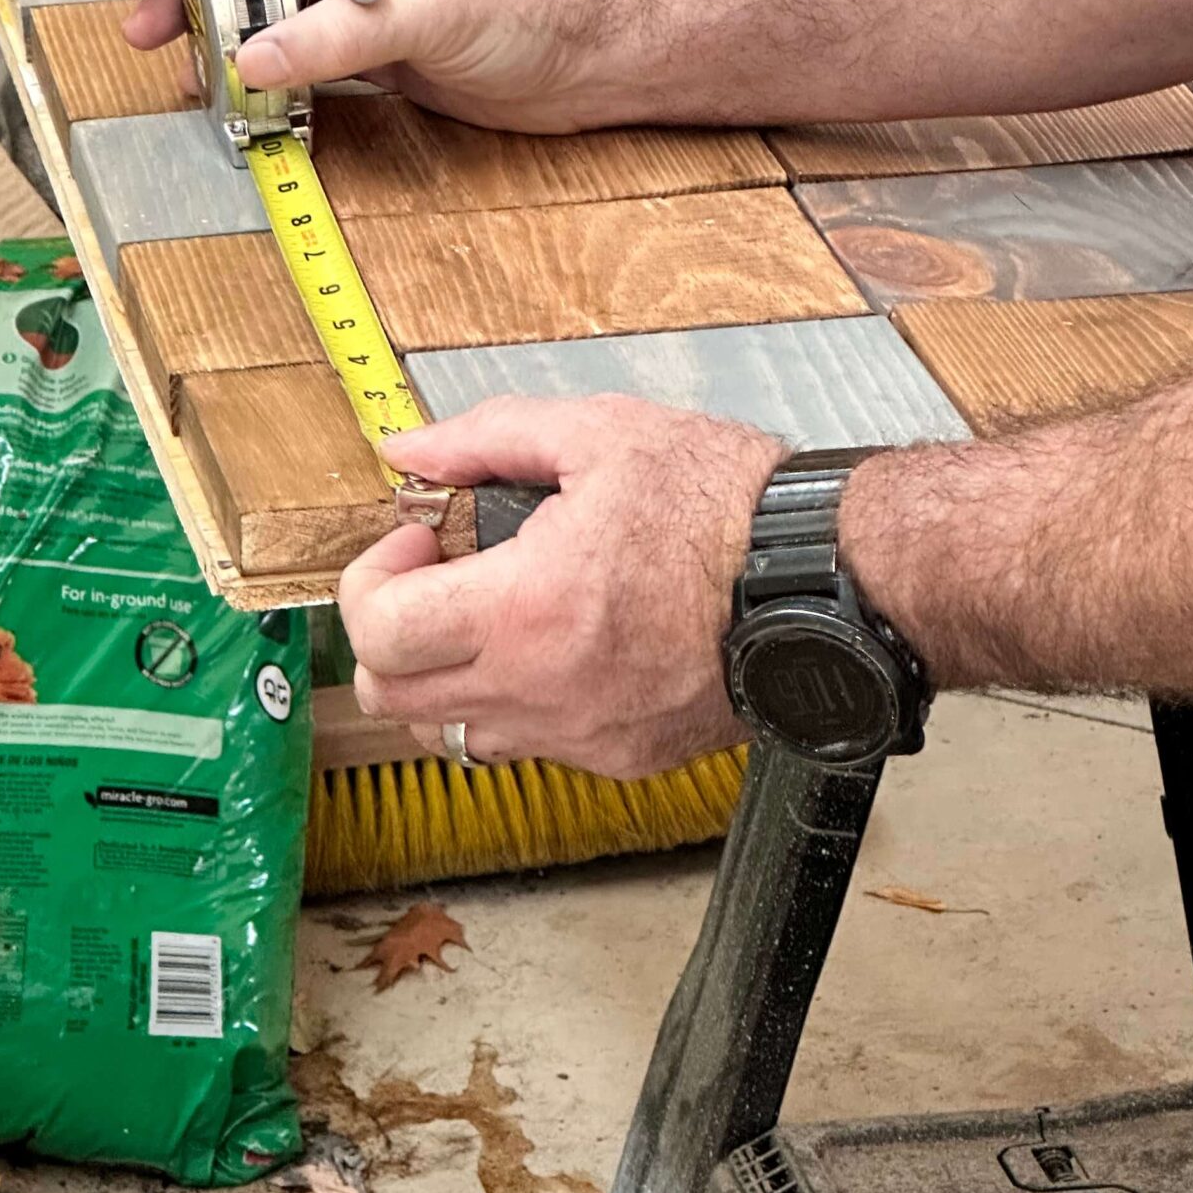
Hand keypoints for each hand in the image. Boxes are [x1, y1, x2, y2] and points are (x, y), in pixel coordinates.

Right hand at [103, 0, 614, 133]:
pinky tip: (231, 86)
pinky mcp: (369, 48)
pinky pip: (291, 47)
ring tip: (161, 44)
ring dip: (207, 12)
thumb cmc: (535, 3)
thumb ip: (334, 37)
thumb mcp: (424, 11)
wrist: (589, 60)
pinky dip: (256, 64)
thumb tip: (252, 57)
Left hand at [338, 395, 786, 778]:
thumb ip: (485, 440)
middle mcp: (543, 688)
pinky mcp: (619, 757)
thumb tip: (408, 452)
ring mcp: (581, 734)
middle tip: (435, 582)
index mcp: (528, 607)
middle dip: (389, 636)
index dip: (371, 583)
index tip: (413, 544)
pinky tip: (558, 646)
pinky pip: (529, 746)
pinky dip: (516, 702)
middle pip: (394, 701)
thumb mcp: (599, 434)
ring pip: (452, 736)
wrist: (821, 578)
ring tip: (492, 617)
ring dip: (444, 678)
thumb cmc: (725, 504)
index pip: (380, 636)